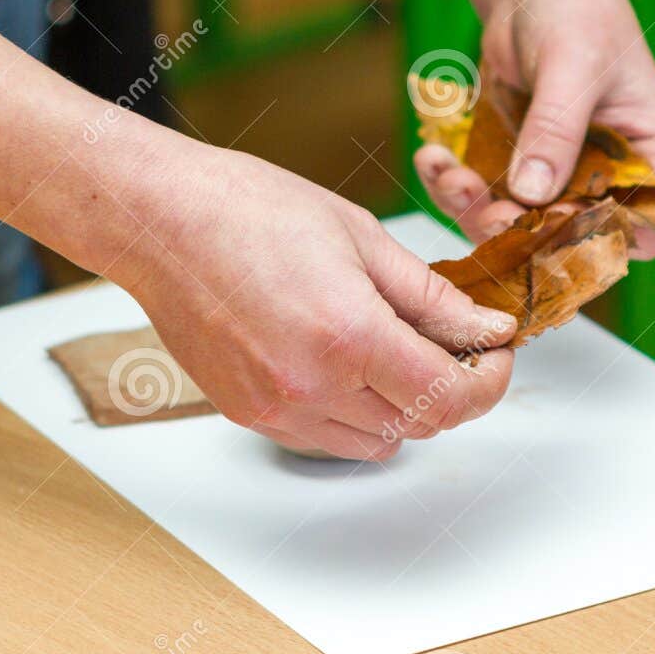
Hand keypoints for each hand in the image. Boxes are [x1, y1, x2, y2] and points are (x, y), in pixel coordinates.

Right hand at [121, 143, 516, 459]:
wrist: (159, 222)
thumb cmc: (248, 210)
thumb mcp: (361, 237)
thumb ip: (431, 297)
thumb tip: (485, 330)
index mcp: (349, 335)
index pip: (449, 396)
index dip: (489, 382)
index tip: (495, 354)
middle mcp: (311, 385)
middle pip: (418, 425)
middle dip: (452, 390)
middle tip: (457, 346)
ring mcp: (275, 408)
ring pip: (375, 443)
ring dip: (402, 409)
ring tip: (396, 353)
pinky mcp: (248, 414)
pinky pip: (324, 439)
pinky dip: (352, 415)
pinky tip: (346, 365)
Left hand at [374, 0, 654, 247]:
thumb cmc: (577, 11)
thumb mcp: (571, 68)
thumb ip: (555, 131)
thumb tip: (531, 194)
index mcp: (654, 159)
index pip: (645, 229)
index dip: (599, 241)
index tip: (549, 225)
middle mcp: (611, 180)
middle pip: (571, 240)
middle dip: (519, 233)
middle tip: (481, 208)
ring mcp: (560, 180)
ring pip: (518, 229)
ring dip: (474, 211)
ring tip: (447, 173)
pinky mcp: (515, 171)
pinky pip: (483, 200)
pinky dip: (453, 188)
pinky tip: (431, 158)